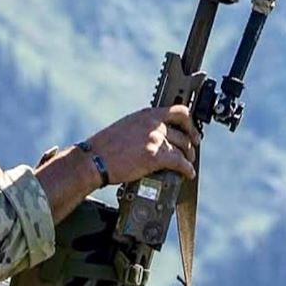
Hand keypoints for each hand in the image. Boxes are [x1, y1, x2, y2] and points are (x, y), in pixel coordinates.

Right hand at [83, 104, 199, 185]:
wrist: (93, 160)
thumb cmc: (103, 147)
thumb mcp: (125, 126)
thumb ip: (143, 127)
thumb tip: (155, 135)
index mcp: (146, 114)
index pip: (179, 111)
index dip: (189, 122)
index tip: (190, 130)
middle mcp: (153, 124)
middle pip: (184, 132)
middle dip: (190, 143)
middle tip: (191, 150)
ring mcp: (155, 139)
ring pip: (183, 148)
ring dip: (188, 158)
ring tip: (188, 164)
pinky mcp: (154, 156)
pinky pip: (180, 162)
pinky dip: (187, 169)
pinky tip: (188, 173)